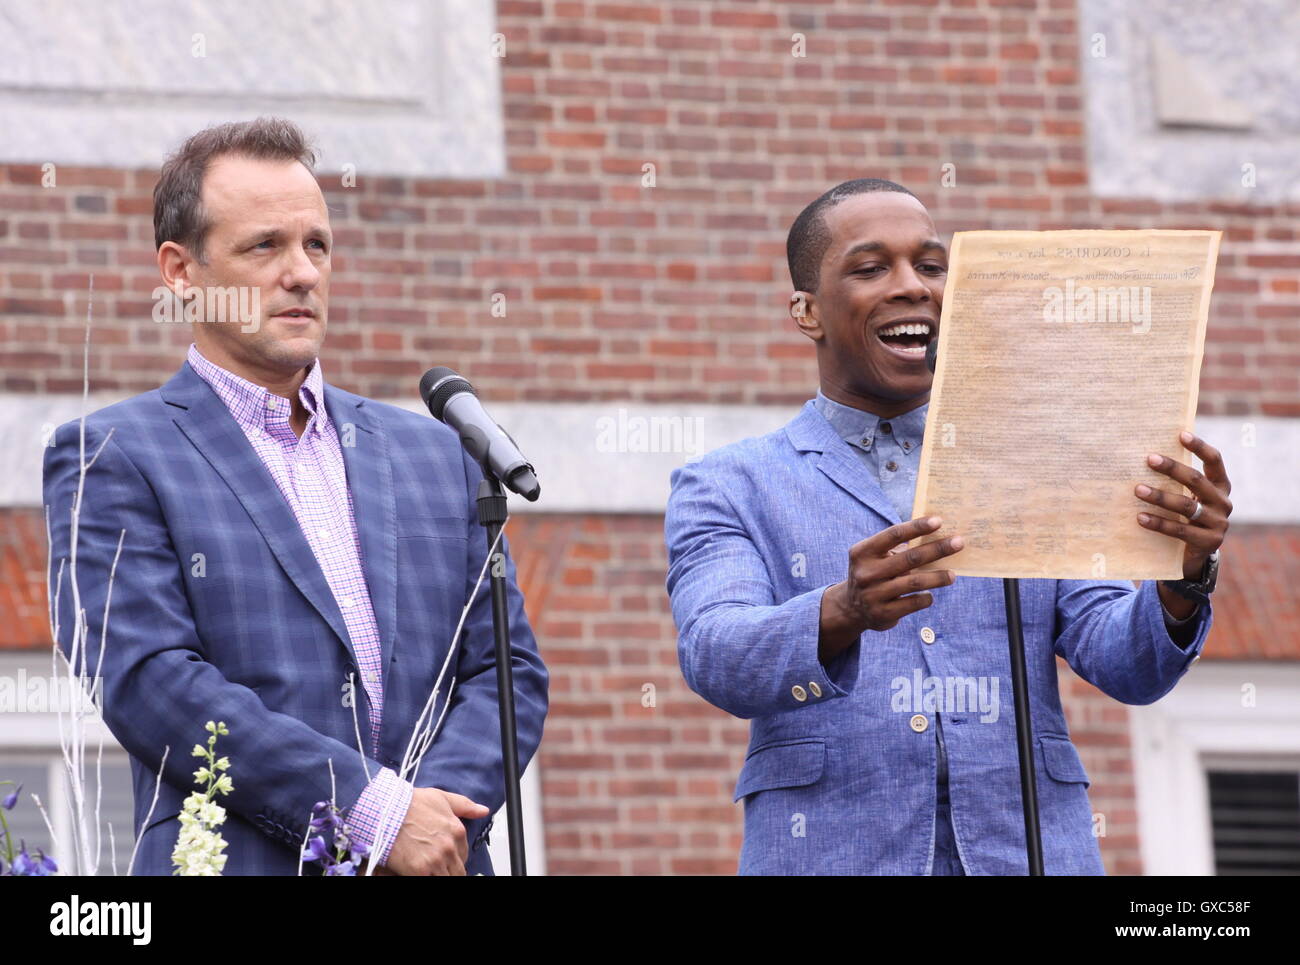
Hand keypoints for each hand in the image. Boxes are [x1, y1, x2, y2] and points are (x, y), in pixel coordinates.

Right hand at [382, 787, 489, 875]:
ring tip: (429, 869)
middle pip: (458, 871)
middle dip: (449, 870)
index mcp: (457, 831)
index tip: (443, 857)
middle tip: (436, 866)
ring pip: (447, 877)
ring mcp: (435, 861)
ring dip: (440, 874)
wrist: (385, 811)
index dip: (453, 857)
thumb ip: (465, 806)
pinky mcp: (419, 871)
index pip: (464, 855)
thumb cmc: (410, 803)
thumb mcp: (441, 798)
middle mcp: (449, 848)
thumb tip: (483, 811)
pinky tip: (419, 872)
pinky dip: (428, 877)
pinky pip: (432, 880)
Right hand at [819, 516, 963, 660]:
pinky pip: (913, 603)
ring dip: (937, 577)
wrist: (851, 608)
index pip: (893, 534)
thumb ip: (898, 547)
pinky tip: (930, 594)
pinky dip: (926, 597)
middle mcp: (866, 572)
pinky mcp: (883, 613)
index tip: (939, 521)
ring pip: (914, 582)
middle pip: (909, 558)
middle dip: (937, 549)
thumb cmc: (874, 574)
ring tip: (952, 575)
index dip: (917, 527)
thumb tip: (937, 535)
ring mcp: (873, 594)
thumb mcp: (876, 557)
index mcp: (863, 552)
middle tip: (959, 543)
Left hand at [1135, 430, 1231, 580]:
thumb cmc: (1186, 518)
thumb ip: (1178, 482)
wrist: (1195, 555)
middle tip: (1149, 459)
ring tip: (1137, 489)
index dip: (1200, 447)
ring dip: (1160, 496)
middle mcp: (1223, 502)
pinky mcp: (1209, 542)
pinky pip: (1180, 530)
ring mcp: (1218, 523)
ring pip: (1186, 506)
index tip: (1181, 434)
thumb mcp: (1188, 498)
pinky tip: (1140, 517)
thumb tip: (1147, 457)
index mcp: (1220, 487)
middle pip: (1197, 481)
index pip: (1215, 462)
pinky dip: (1159, 523)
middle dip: (1173, 469)